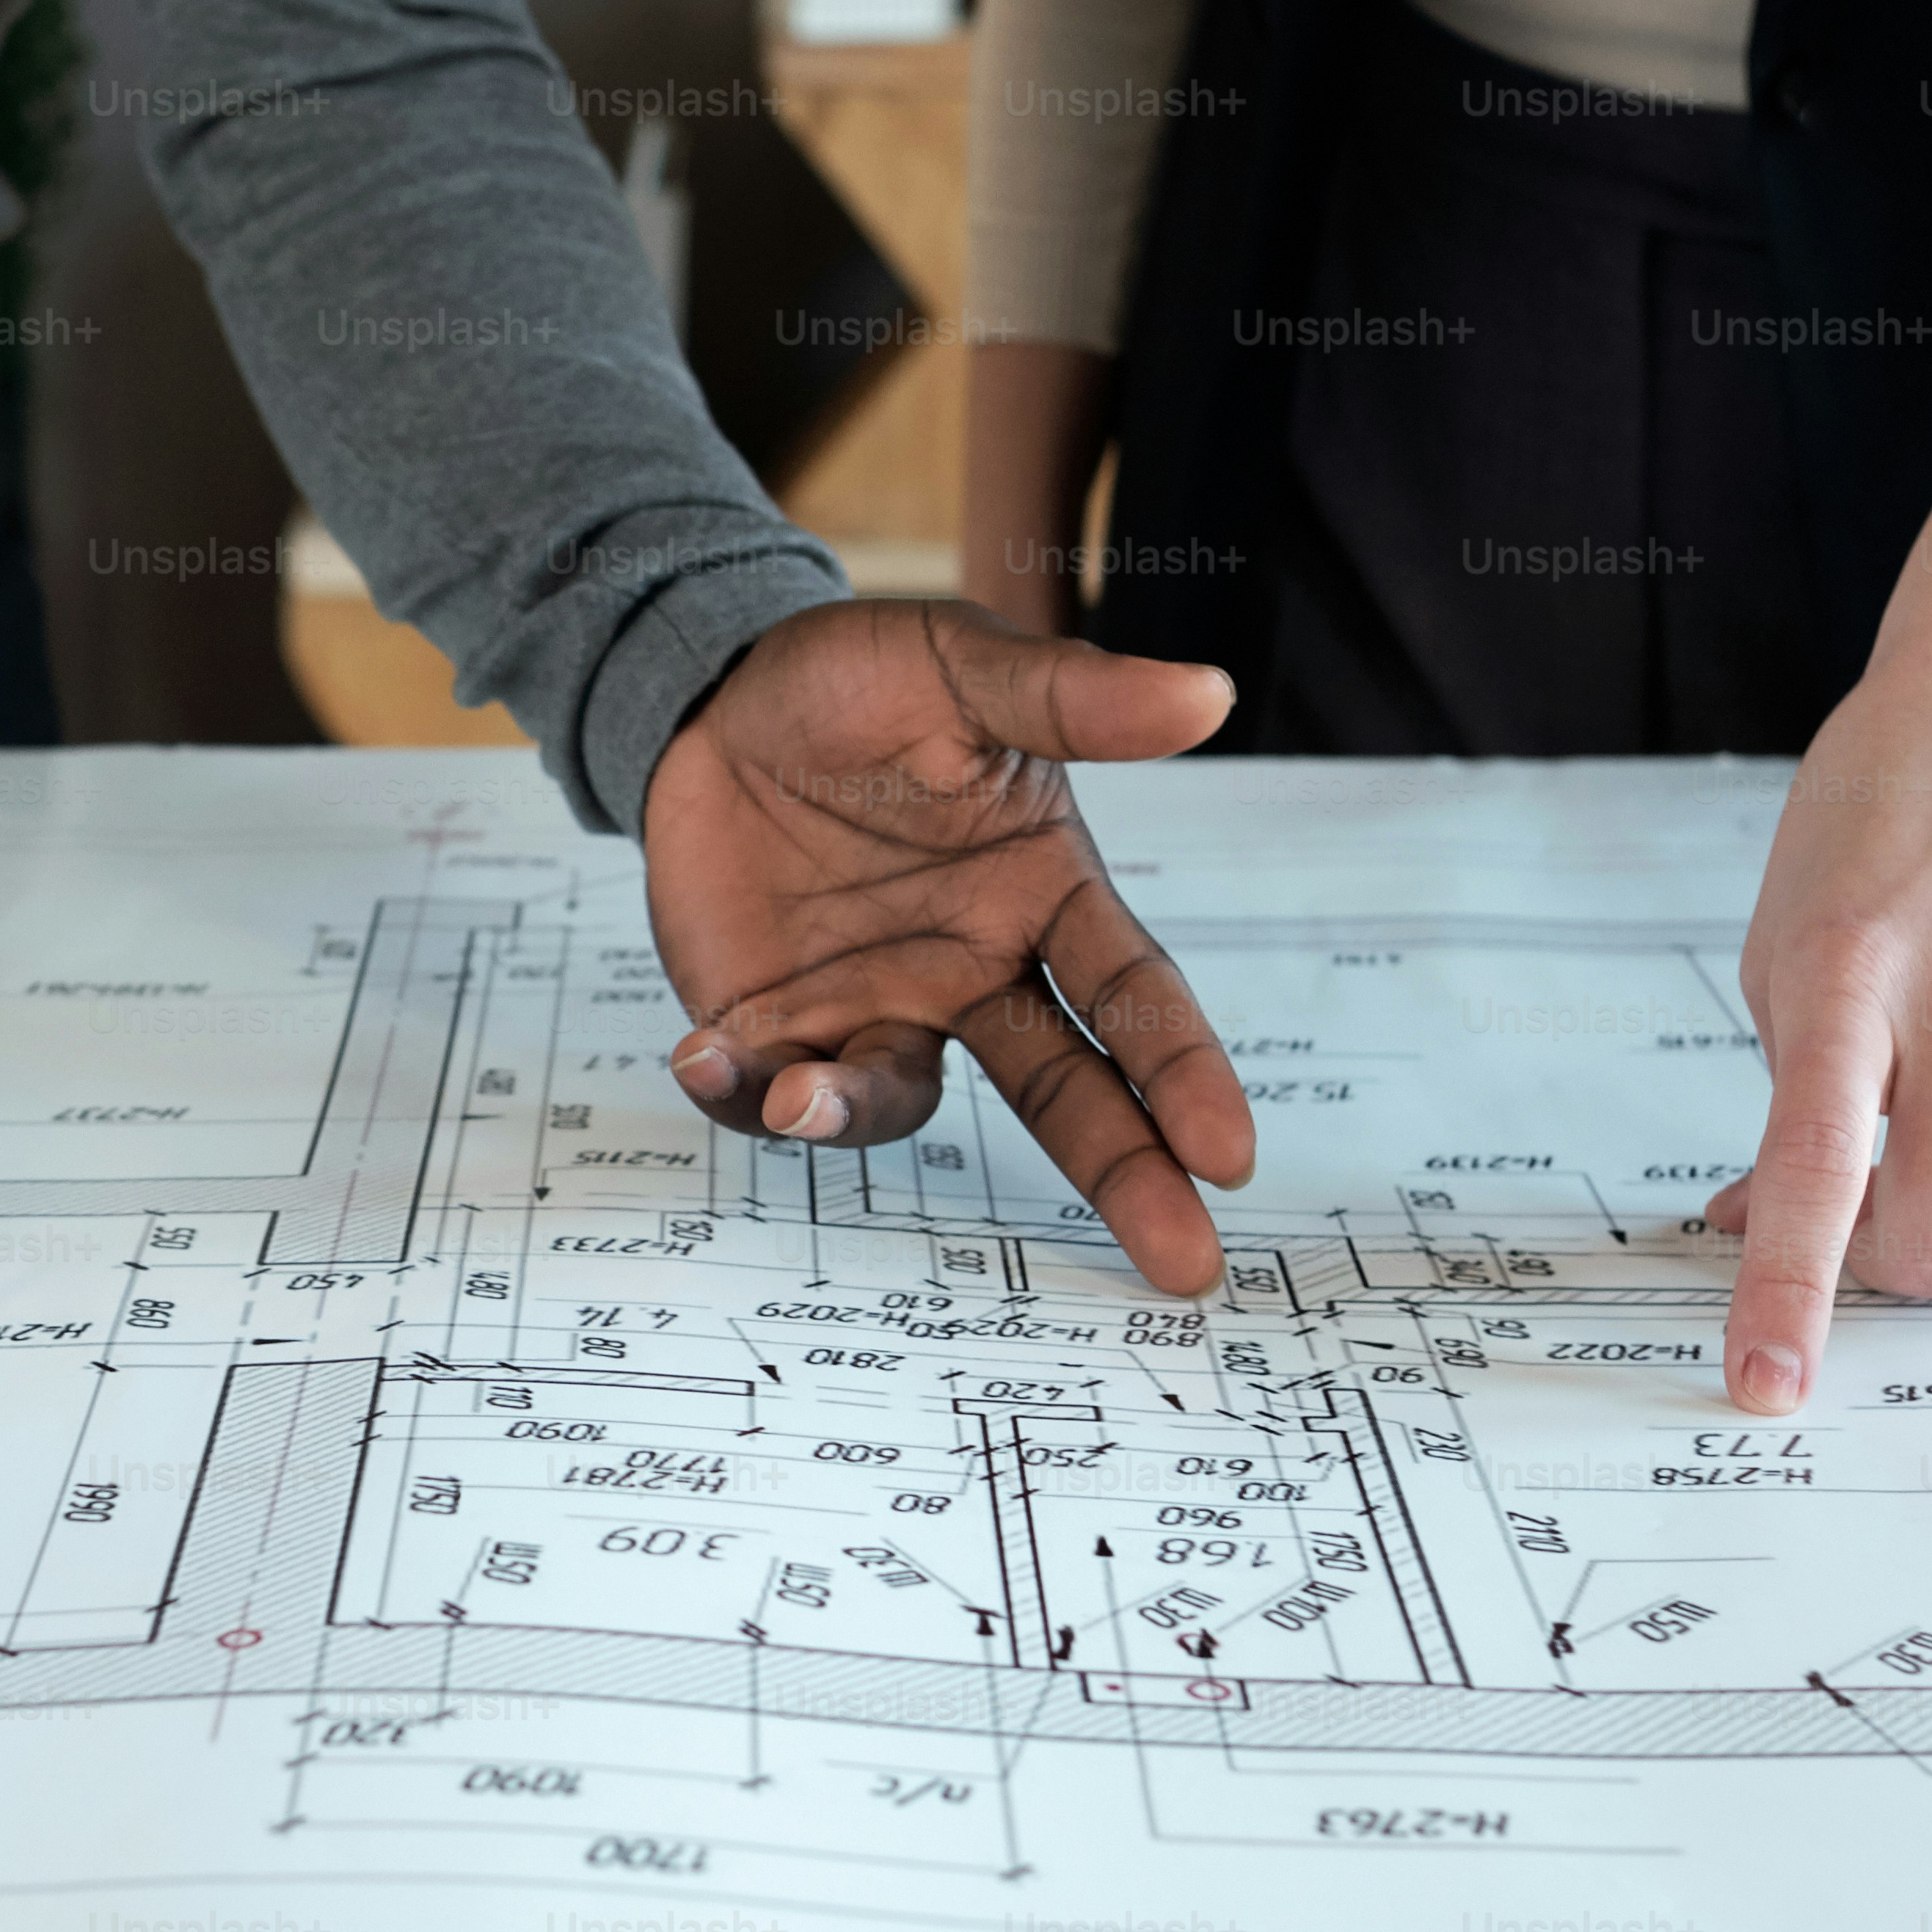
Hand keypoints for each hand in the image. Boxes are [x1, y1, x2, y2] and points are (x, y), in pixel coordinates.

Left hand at [642, 599, 1255, 1293]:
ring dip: (854, 1112)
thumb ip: (1071, 699)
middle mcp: (975, 971)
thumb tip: (1209, 693)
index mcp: (1045, 894)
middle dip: (1125, 1174)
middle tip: (1184, 1263)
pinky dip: (740, 1090)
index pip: (1132, 996)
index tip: (1228, 1152)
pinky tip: (704, 1054)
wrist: (717, 692)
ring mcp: (877, 1007)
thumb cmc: (861, 679)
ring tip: (802, 1096)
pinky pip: (769, 1090)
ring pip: (897, 1102)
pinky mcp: (776, 1024)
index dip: (1182, 1074)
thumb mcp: (965, 668)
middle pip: (1065, 1091)